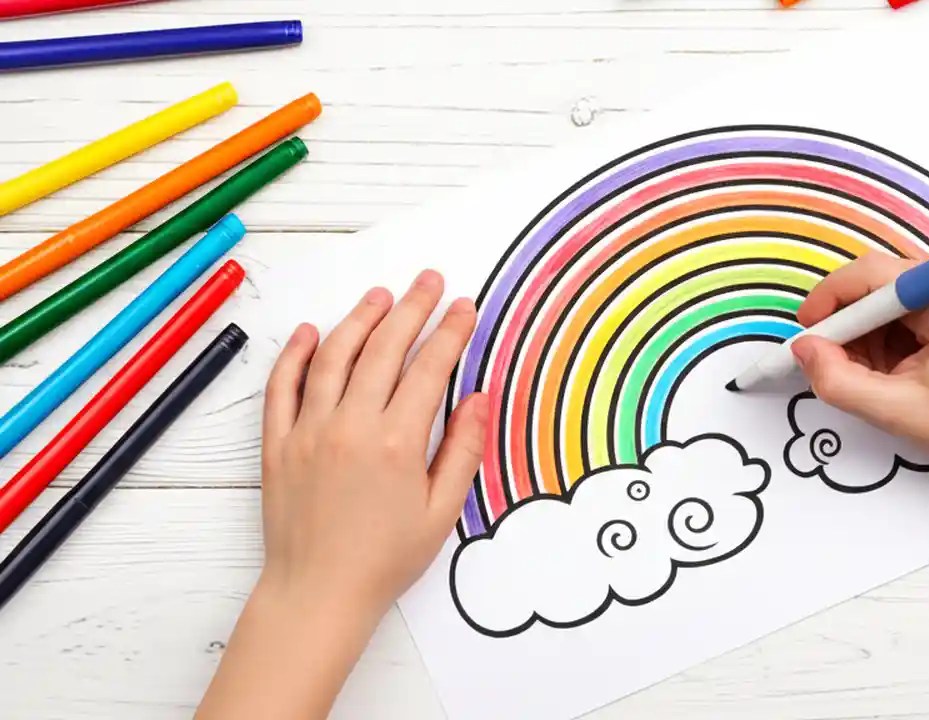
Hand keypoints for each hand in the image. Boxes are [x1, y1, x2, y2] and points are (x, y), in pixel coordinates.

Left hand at [257, 269, 486, 617]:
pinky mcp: (278, 444)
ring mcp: (308, 431)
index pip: (428, 368)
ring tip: (381, 296)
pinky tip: (311, 331)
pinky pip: (282, 386)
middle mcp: (350, 426)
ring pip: (333, 355)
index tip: (463, 308)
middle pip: (384, 349)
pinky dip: (296, 353)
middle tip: (428, 282)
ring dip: (359, 319)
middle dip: (412, 309)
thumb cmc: (383, 560)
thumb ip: (461, 450)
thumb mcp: (441, 511)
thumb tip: (479, 399)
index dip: (449, 332)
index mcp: (396, 442)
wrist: (318, 594)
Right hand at [791, 253, 928, 477]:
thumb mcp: (895, 411)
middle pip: (878, 281)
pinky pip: (906, 306)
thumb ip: (839, 381)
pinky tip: (896, 370)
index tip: (809, 334)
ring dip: (868, 332)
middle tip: (838, 365)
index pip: (872, 273)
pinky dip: (888, 336)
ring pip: (887, 295)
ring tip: (877, 377)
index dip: (831, 300)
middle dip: (850, 323)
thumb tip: (803, 349)